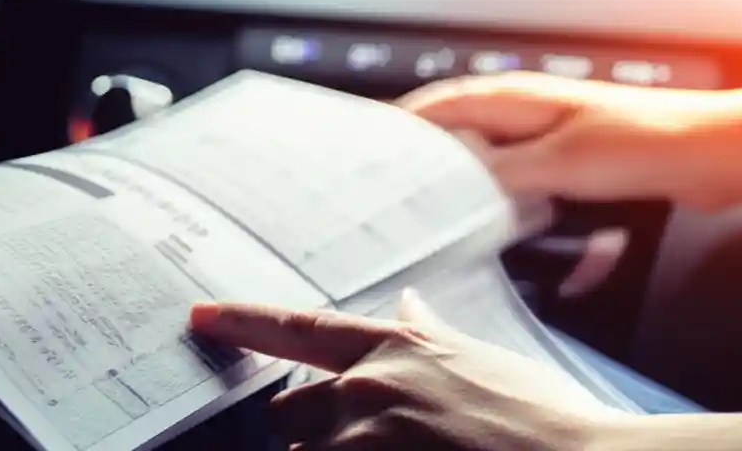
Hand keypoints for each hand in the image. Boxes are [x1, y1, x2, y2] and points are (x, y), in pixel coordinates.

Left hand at [190, 291, 613, 449]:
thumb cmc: (540, 420)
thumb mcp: (481, 362)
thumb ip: (432, 336)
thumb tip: (410, 305)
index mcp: (396, 349)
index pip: (300, 327)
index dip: (243, 320)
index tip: (200, 316)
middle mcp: (369, 389)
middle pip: (287, 413)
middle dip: (312, 432)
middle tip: (369, 443)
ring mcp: (364, 444)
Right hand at [399, 72, 728, 207]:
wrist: (709, 155)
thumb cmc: (645, 142)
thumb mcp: (560, 163)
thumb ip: (500, 173)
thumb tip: (452, 183)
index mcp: (518, 98)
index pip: (442, 107)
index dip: (404, 128)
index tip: (372, 152)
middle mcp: (532, 115)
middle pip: (466, 142)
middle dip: (441, 172)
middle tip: (411, 203)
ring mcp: (555, 142)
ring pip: (500, 173)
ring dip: (488, 199)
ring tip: (469, 225)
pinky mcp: (578, 170)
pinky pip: (535, 194)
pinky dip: (528, 216)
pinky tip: (533, 237)